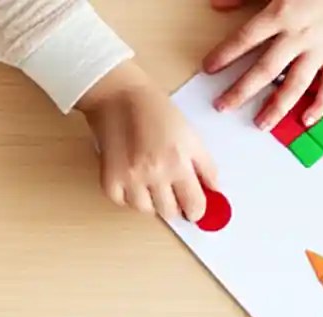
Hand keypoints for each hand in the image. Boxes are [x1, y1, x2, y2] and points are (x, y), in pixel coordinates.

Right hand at [78, 61, 218, 222]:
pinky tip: (133, 180)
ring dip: (151, 202)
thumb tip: (213, 191)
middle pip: (169, 212)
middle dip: (175, 207)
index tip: (196, 209)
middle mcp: (154, 174)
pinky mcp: (109, 180)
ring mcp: (129, 179)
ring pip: (145, 210)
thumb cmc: (155, 110)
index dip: (197, 210)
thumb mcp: (190, 135)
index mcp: (178, 162)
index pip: (195, 204)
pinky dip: (129, 196)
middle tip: (174, 195)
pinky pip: (122, 202)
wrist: (118, 97)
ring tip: (151, 183)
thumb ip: (204, 166)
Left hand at [204, 0, 322, 127]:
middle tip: (222, 106)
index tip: (208, 69)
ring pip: (295, 84)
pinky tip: (306, 120)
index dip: (224, 55)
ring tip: (260, 124)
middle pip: (265, 70)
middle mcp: (299, 35)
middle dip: (241, 91)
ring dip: (277, 107)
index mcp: (280, 14)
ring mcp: (321, 48)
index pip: (245, 39)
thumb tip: (216, 5)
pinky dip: (321, 105)